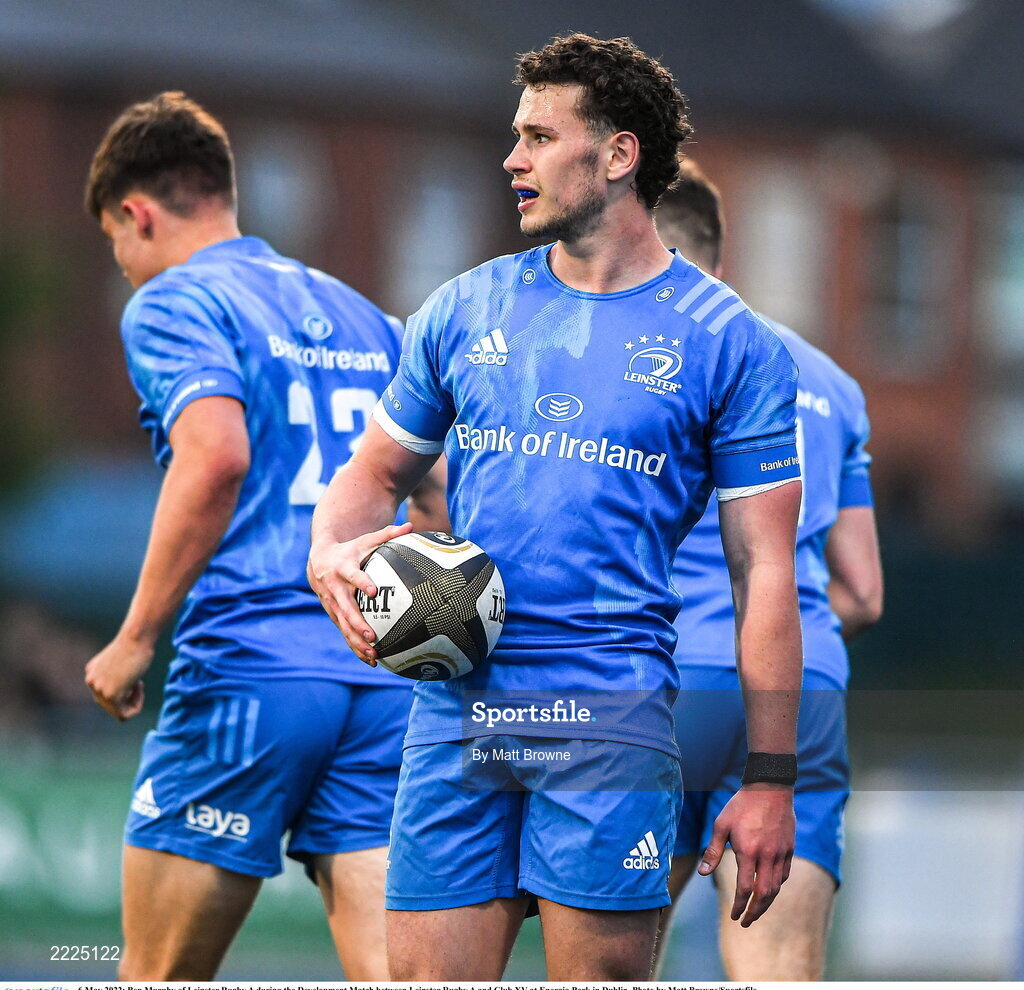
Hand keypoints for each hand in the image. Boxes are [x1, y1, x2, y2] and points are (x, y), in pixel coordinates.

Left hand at [84, 633, 154, 720]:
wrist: (136, 637)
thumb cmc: (135, 644)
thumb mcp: (119, 660)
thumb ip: (115, 674)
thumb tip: (122, 688)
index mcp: (91, 673)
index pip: (105, 693)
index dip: (124, 689)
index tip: (134, 677)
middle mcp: (91, 682)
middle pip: (109, 704)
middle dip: (127, 698)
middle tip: (137, 681)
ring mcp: (99, 690)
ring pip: (116, 711)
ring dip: (132, 702)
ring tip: (139, 684)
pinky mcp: (111, 695)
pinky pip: (124, 715)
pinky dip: (136, 706)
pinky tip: (139, 688)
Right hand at [307, 521, 412, 664]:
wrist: (318, 561)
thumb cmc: (350, 550)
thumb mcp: (365, 540)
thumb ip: (387, 534)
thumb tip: (411, 526)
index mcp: (344, 569)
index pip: (354, 576)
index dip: (362, 583)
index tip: (373, 591)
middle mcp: (336, 589)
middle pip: (347, 609)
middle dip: (358, 624)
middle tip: (372, 636)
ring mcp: (333, 604)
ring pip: (344, 626)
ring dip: (357, 642)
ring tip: (374, 656)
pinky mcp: (334, 615)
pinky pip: (344, 633)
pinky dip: (355, 647)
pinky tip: (371, 661)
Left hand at [698, 783, 794, 926]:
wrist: (769, 787)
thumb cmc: (741, 805)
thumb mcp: (721, 824)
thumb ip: (713, 851)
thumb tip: (702, 873)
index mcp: (748, 851)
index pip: (745, 888)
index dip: (739, 906)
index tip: (734, 916)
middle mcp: (767, 856)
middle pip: (764, 894)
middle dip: (755, 912)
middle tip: (746, 922)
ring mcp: (781, 853)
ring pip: (776, 887)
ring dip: (766, 903)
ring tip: (756, 911)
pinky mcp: (789, 848)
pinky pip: (784, 874)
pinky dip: (776, 887)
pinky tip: (768, 890)